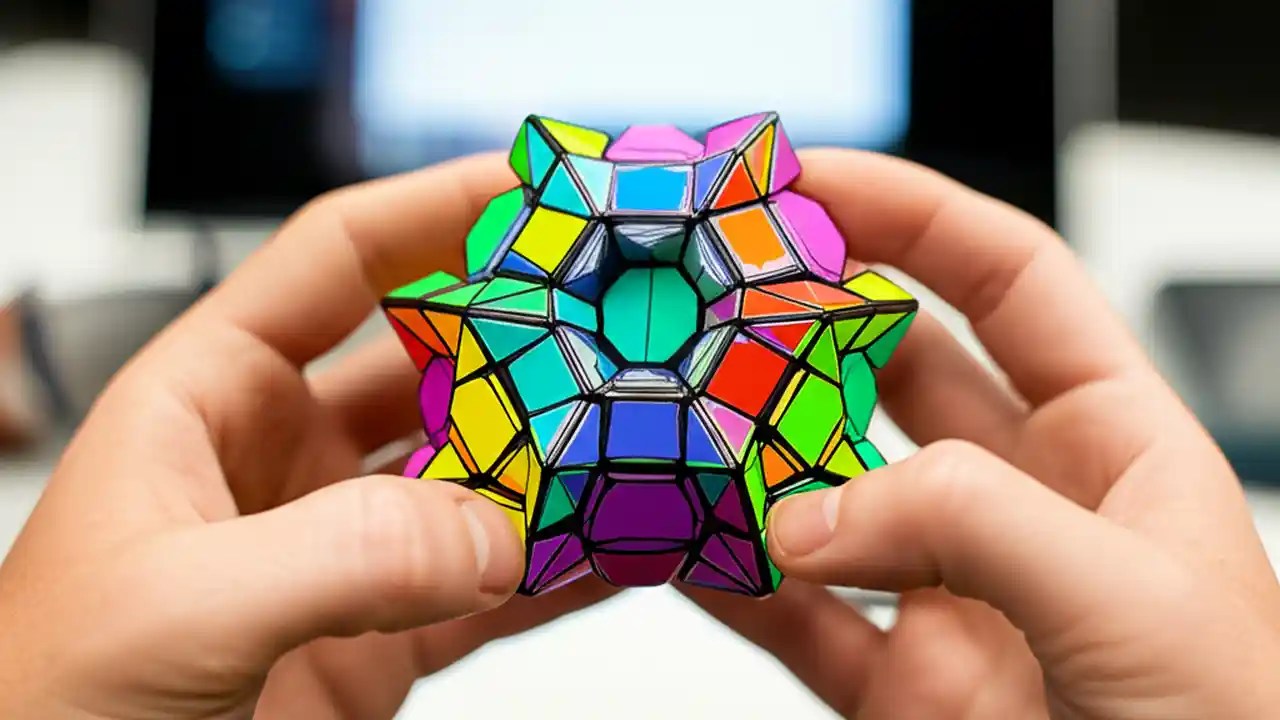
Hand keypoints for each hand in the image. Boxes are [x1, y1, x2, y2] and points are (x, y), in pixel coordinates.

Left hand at [0, 156, 612, 718]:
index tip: (537, 188)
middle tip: (622, 321)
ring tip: (641, 436)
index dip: (437, 210)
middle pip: (432, 363)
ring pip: (478, 475)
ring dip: (559, 459)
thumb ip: (336, 554)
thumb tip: (488, 535)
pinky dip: (561, 567)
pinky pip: (494, 585)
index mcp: (208, 401)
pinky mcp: (382, 635)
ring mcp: (342, 550)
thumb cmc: (44, 709)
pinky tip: (620, 549)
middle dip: (527, 338)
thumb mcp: (173, 608)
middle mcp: (282, 461)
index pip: (337, 261)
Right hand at [686, 149, 1279, 718]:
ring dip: (748, 451)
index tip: (809, 185)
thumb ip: (974, 525)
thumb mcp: (1133, 606)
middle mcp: (1023, 508)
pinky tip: (677, 543)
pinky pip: (791, 613)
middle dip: (802, 326)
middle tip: (709, 295)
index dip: (910, 216)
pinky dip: (727, 576)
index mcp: (1112, 449)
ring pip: (823, 489)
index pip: (1005, 282)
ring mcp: (951, 592)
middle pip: (890, 371)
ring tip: (673, 413)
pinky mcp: (899, 681)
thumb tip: (815, 512)